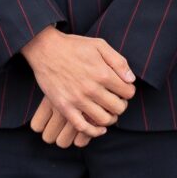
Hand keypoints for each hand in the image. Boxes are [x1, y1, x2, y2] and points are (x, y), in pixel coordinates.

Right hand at [21, 27, 136, 138]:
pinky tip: (99, 128)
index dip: (129, 91)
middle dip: (121, 104)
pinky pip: (83, 127)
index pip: (128, 92)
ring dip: (111, 118)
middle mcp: (92, 89)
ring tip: (108, 111)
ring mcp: (77, 100)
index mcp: (103, 73)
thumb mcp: (100, 45)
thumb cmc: (74, 46)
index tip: (123, 89)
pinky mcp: (65, 107)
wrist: (45, 49)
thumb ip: (119, 61)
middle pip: (118, 107)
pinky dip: (94, 132)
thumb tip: (131, 80)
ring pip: (104, 119)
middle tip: (116, 100)